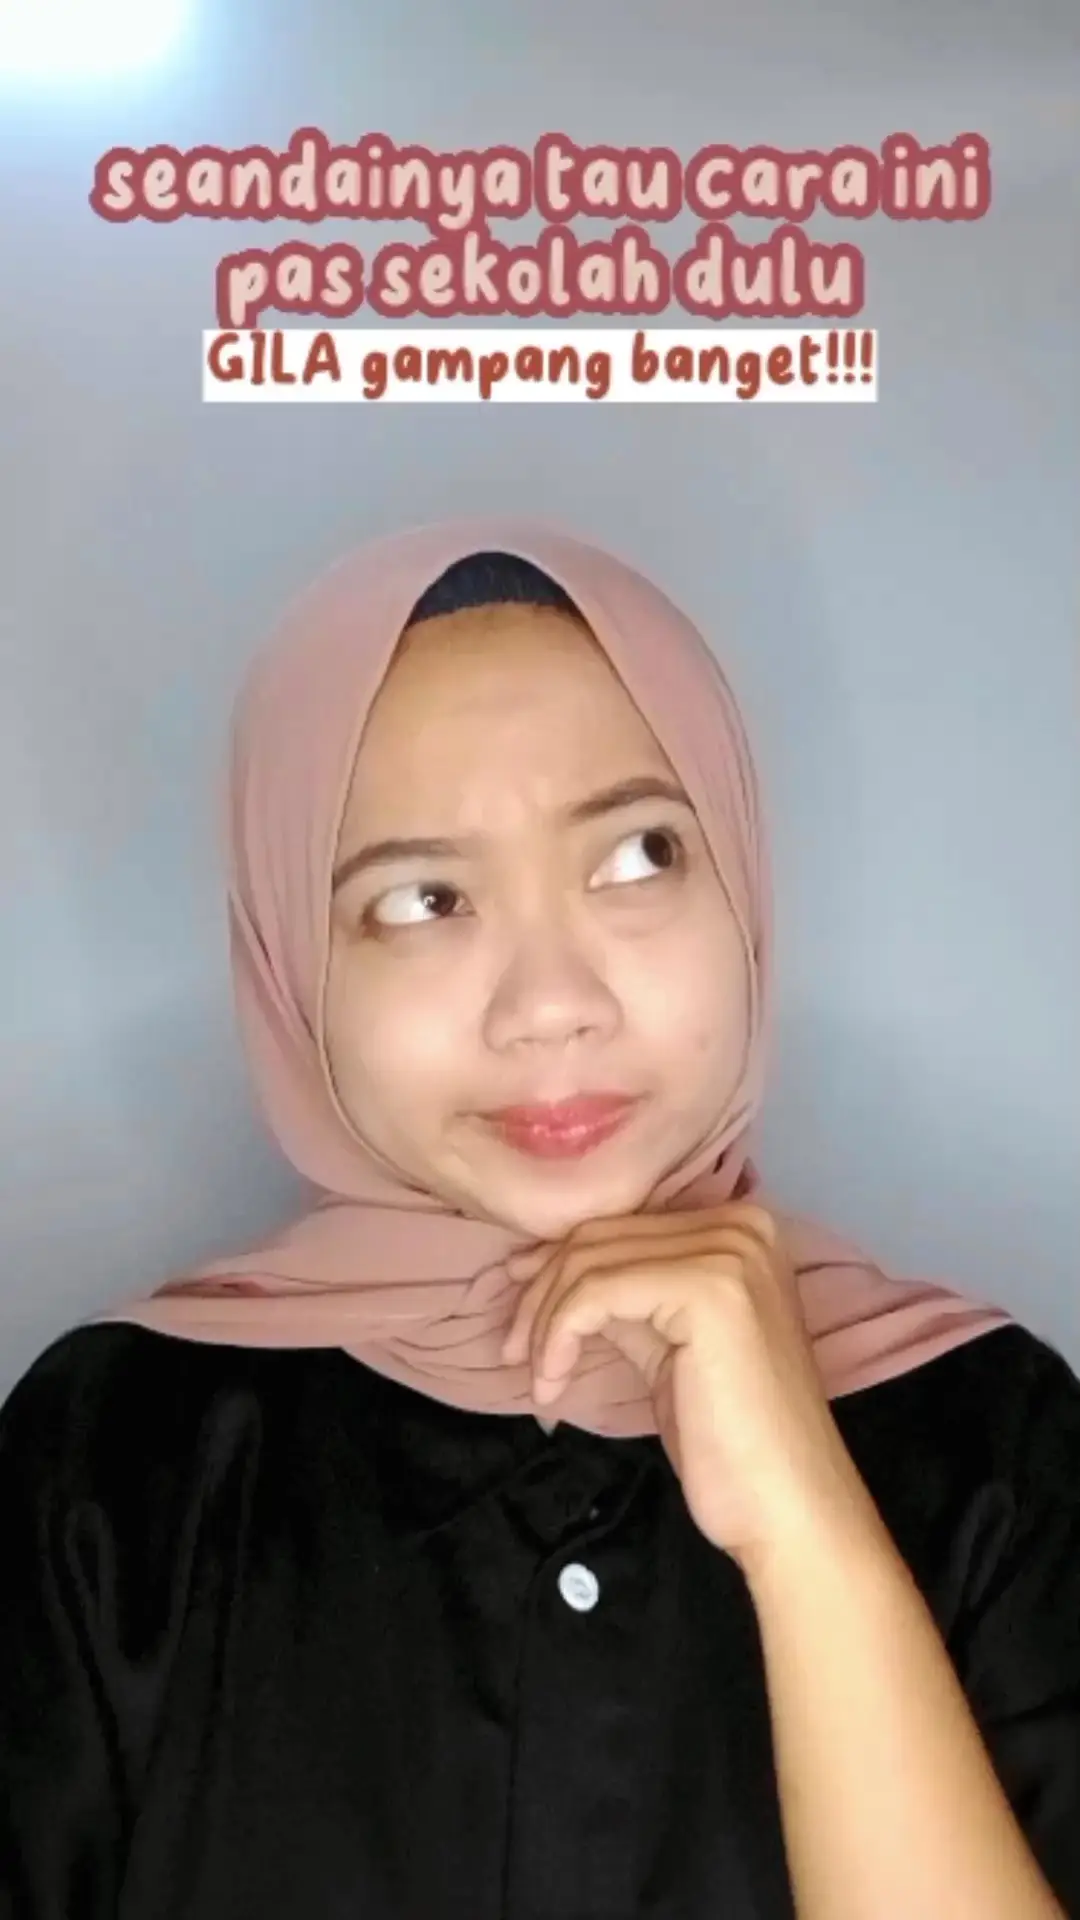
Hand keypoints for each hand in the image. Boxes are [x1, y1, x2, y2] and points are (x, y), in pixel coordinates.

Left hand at [502, 1203, 878, 1575]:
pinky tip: (553, 1382)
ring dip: (544, 1322)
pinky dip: (558, 1336)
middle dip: (542, 1293)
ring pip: (590, 1262)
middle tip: (513, 1349)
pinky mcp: (707, 1288)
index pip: (621, 1226)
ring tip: (540, 1376)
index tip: (521, 1312)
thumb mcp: (668, 1344)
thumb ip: (628, 1298)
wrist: (786, 1503)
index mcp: (740, 1229)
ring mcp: (729, 1252)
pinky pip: (595, 1293)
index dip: (558, 1265)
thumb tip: (548, 1269)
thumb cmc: (729, 1438)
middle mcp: (741, 1225)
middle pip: (600, 1237)